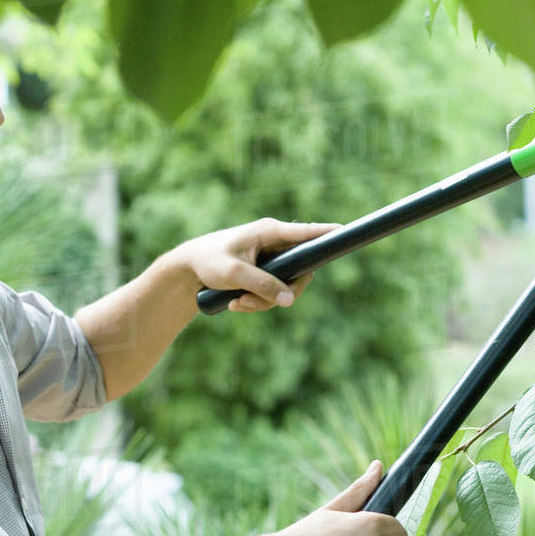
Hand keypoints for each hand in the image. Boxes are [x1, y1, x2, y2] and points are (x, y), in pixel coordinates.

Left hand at [176, 218, 338, 312]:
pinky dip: (256, 303)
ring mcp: (271, 259)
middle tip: (252, 302)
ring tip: (237, 303)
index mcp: (270, 231)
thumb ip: (262, 285)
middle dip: (279, 293)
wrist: (188, 269)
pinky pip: (273, 293)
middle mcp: (275, 243)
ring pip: (286, 287)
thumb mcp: (234, 274)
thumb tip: (289, 300)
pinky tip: (235, 303)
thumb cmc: (208, 261)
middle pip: (301, 271)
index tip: (346, 231)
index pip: (307, 232)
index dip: (327, 233)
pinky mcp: (265, 272)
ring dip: (262, 302)